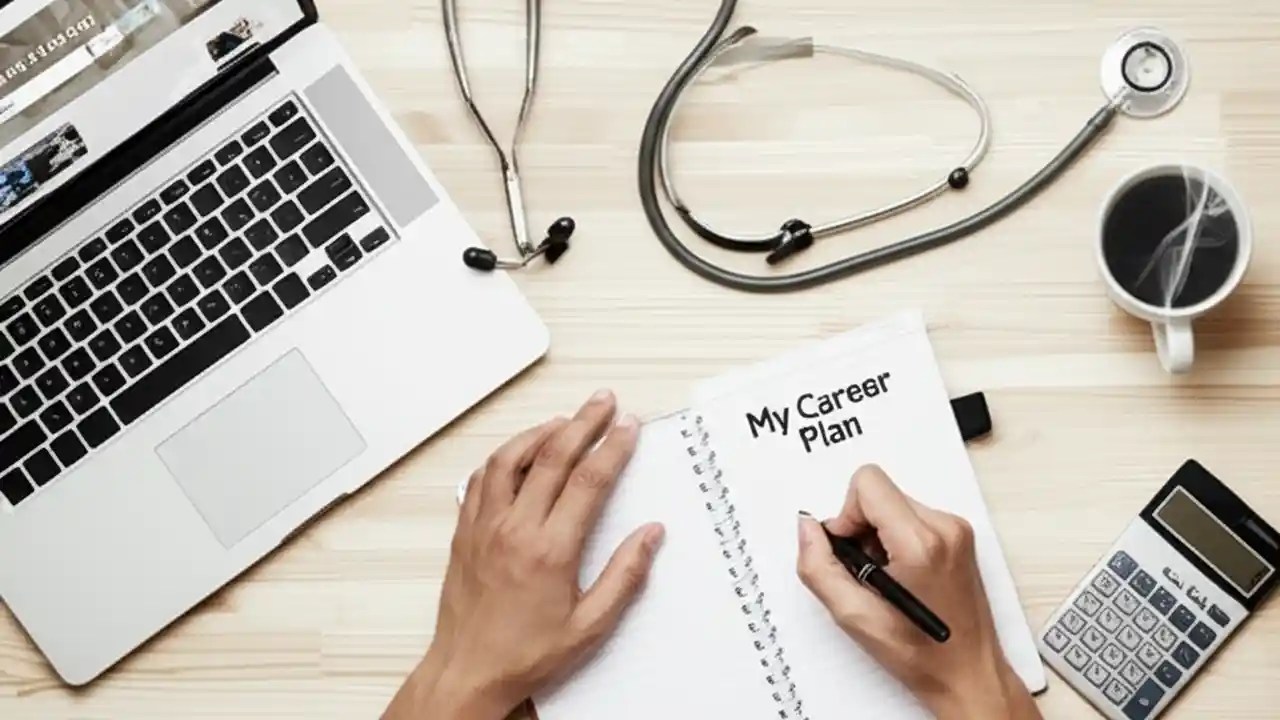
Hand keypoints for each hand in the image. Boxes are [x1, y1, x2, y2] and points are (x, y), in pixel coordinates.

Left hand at [385, 391, 664, 719]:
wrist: (468, 672)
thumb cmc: (524, 655)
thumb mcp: (590, 626)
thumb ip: (624, 576)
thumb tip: (650, 536)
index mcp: (549, 551)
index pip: (588, 481)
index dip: (613, 447)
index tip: (628, 427)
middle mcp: (514, 530)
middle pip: (552, 456)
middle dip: (583, 423)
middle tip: (603, 402)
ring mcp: (484, 527)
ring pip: (510, 459)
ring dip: (540, 432)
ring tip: (564, 420)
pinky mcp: (465, 533)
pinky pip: (482, 479)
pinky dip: (503, 457)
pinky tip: (517, 452)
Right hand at [796, 465, 1040, 719]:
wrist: (969, 674)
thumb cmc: (923, 655)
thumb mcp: (855, 616)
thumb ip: (819, 567)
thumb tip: (808, 528)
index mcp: (922, 543)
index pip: (868, 483)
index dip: (845, 515)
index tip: (849, 551)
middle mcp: (945, 528)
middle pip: (879, 493)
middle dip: (861, 529)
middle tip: (867, 574)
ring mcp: (956, 531)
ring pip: (893, 505)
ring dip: (877, 538)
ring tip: (886, 580)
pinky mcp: (959, 537)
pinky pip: (911, 518)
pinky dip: (896, 541)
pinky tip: (901, 578)